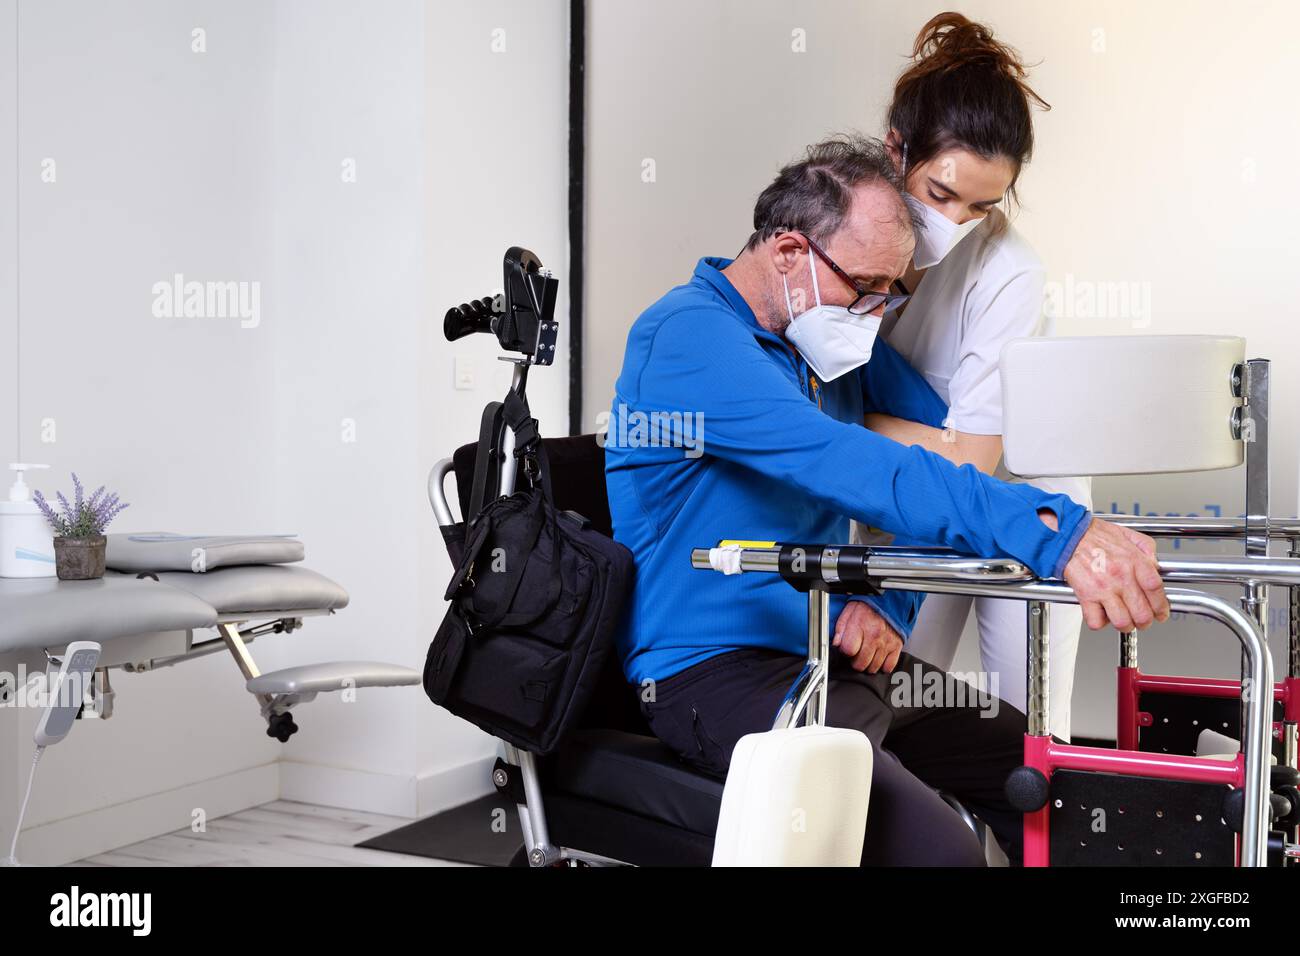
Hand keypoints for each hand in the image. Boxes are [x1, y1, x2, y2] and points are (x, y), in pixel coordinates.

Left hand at [833, 601, 903, 672]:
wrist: (890, 601)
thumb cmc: (869, 606)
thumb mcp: (849, 611)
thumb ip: (840, 628)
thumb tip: (836, 643)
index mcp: (860, 625)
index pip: (848, 650)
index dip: (845, 651)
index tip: (847, 647)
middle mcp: (874, 635)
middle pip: (860, 664)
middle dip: (855, 661)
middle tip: (856, 653)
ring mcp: (886, 642)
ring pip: (873, 668)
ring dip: (868, 664)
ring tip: (867, 653)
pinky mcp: (896, 646)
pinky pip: (888, 667)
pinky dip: (882, 665)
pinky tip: (878, 657)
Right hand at [1058, 516, 1169, 630]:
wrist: (1069, 536)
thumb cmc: (1096, 536)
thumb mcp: (1129, 535)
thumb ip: (1147, 549)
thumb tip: (1155, 566)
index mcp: (1134, 561)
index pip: (1156, 590)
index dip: (1162, 606)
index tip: (1161, 612)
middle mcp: (1121, 576)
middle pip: (1142, 613)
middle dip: (1145, 622)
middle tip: (1142, 621)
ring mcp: (1103, 588)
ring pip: (1122, 622)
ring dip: (1125, 626)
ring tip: (1123, 621)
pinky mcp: (1085, 595)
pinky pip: (1096, 621)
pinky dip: (1100, 622)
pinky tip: (1101, 613)